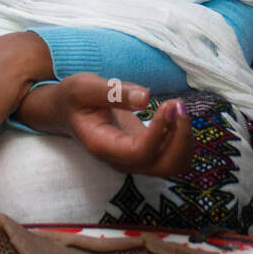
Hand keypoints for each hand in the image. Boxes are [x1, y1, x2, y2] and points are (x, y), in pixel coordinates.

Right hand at [30, 74, 193, 177]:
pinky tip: (175, 115)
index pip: (139, 153)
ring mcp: (136, 160)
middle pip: (163, 166)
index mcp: (104, 146)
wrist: (68, 110)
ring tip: (178, 107)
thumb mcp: (85, 87)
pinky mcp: (146, 153)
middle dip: (180, 138)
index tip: (167, 104)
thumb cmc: (74, 98)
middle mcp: (122, 160)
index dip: (159, 132)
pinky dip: (183, 139)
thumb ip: (113, 93)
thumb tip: (146, 97)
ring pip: (174, 165)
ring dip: (185, 139)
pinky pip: (174, 157)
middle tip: (177, 104)